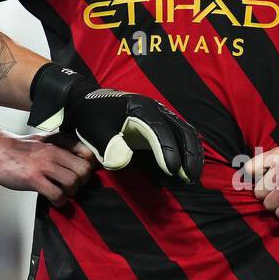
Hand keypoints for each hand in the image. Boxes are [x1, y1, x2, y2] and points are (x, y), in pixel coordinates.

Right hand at [0, 129, 96, 208]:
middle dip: (83, 182)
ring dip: (72, 192)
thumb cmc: (20, 147)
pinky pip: (57, 194)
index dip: (90, 166)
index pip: (88, 153)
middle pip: (84, 169)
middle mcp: (54, 151)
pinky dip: (60, 202)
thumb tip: (79, 160)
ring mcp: (44, 165)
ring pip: (73, 182)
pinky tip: (56, 201)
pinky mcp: (34, 179)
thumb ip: (61, 147)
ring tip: (64, 193)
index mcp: (58, 141)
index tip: (84, 173)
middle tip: (75, 186)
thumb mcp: (44, 140)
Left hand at [27, 64, 203, 182]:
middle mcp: (154, 108)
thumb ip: (108, 144)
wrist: (85, 101)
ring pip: (184, 131)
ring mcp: (159, 113)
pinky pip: (180, 132)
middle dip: (188, 154)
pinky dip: (188, 147)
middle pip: (179, 130)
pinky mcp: (159, 121)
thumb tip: (124, 159)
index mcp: (139, 108)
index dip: (168, 150)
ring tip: (193, 175)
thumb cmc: (90, 117)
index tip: (173, 170)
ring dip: (192, 152)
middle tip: (190, 178)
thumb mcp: (94, 130)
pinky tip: (190, 163)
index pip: (159, 130)